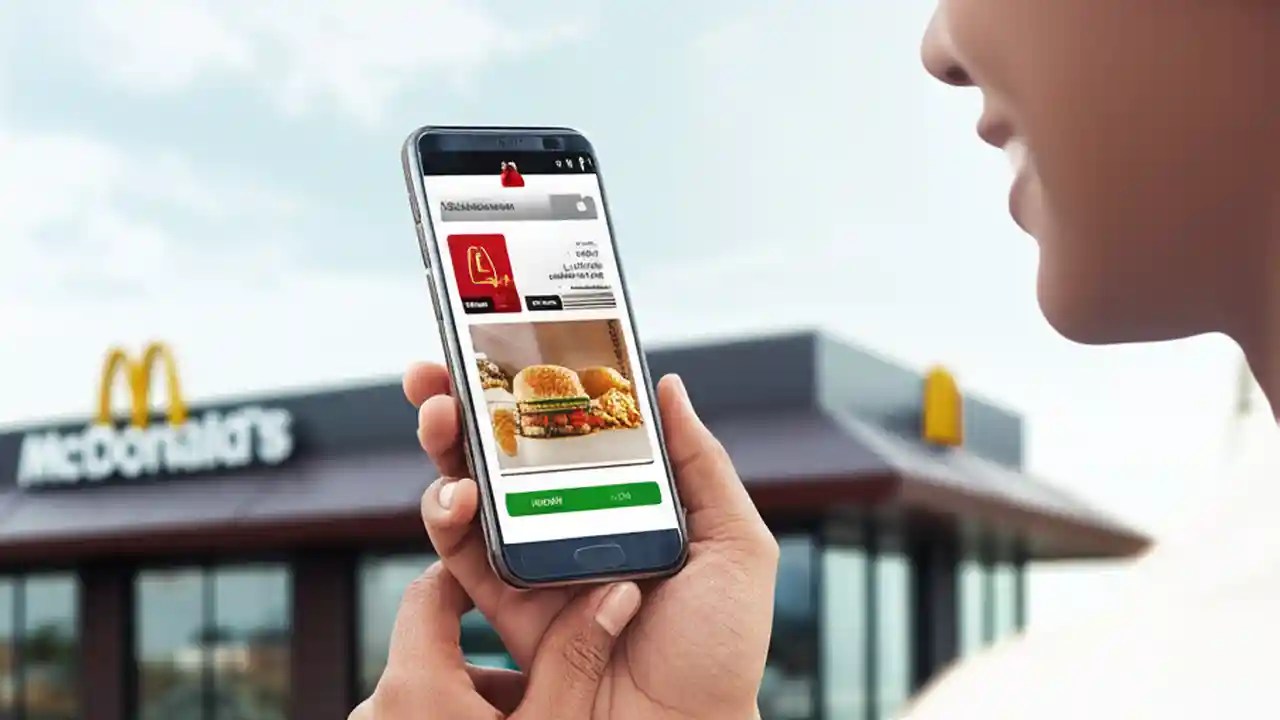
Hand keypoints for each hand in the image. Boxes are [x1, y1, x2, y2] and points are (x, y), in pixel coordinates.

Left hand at [349, 562, 641, 718]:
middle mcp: (378, 707)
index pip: (430, 588)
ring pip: (433, 689)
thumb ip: (576, 662)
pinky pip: (423, 719)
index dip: (476, 568)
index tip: (520, 568)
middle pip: (438, 643)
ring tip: (535, 714)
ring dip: (480, 695)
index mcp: (412, 685)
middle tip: (543, 671)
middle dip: (493, 653)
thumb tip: (616, 593)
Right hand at [405, 364, 778, 719]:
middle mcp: (570, 527)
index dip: (528, 389)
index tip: (498, 346)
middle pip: (502, 455)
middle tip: (437, 374)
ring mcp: (533, 566)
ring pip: (468, 497)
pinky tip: (456, 499)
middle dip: (461, 407)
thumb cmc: (722, 648)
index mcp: (621, 502)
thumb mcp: (735, 546)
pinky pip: (459, 560)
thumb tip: (666, 384)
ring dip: (445, 454)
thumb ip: (701, 466)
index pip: (565, 431)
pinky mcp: (504, 611)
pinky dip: (447, 523)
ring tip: (444, 426)